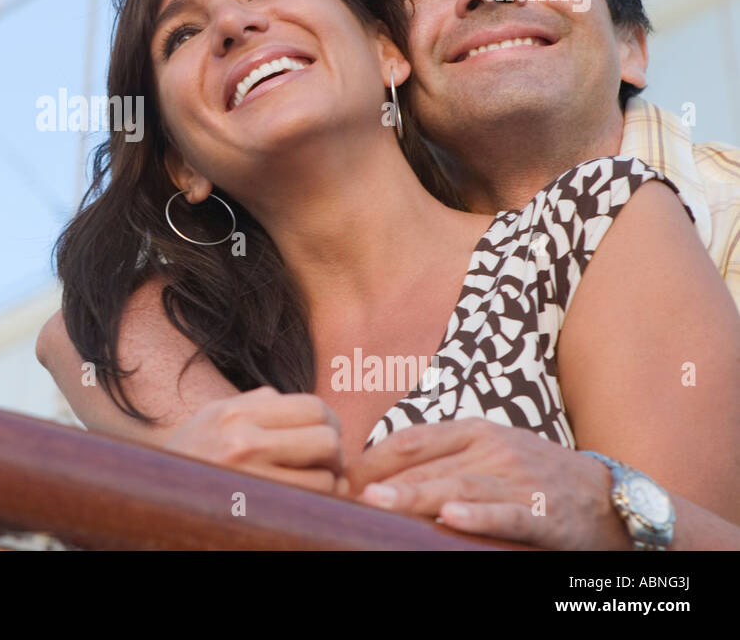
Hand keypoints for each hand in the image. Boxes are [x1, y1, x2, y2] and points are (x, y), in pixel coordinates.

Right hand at [162, 385, 346, 494]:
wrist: (153, 501)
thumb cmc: (187, 460)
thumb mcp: (212, 419)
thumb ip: (254, 404)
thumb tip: (289, 399)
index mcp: (234, 413)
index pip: (313, 407)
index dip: (331, 423)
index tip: (326, 436)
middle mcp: (241, 441)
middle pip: (327, 439)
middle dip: (334, 454)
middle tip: (324, 464)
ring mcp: (249, 479)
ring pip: (325, 477)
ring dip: (326, 484)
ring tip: (306, 486)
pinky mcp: (257, 510)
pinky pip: (310, 505)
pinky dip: (315, 505)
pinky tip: (299, 503)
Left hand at [345, 419, 630, 548]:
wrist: (608, 498)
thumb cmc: (534, 476)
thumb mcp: (488, 453)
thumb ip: (441, 458)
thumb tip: (378, 474)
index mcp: (475, 431)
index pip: (412, 439)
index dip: (374, 458)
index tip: (341, 478)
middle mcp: (494, 448)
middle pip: (427, 464)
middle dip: (383, 482)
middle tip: (344, 496)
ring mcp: (518, 479)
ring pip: (458, 486)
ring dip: (416, 494)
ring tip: (379, 502)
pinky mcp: (543, 512)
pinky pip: (505, 513)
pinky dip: (478, 516)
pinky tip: (450, 519)